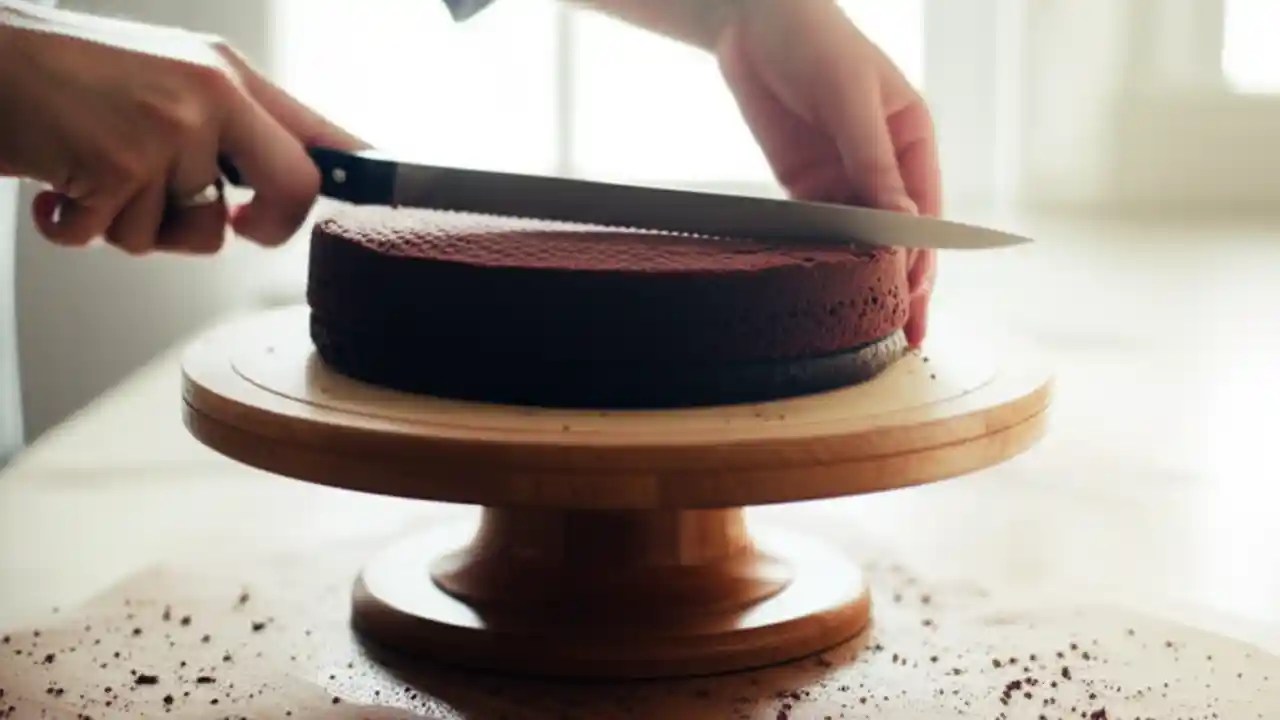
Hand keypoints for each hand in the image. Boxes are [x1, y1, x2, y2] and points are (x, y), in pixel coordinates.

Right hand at [0, 10, 364, 254]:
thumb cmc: (64, 75)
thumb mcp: (167, 75)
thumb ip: (227, 125)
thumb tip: (289, 185)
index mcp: (227, 76)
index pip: (321, 134)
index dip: (358, 177)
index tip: (366, 206)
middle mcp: (207, 97)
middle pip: (295, 190)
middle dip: (266, 228)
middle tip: (234, 224)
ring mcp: (165, 131)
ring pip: (191, 235)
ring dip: (136, 227)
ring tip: (95, 177)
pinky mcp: (115, 166)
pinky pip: (120, 241)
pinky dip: (75, 228)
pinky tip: (56, 186)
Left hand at [716, 0, 938, 345]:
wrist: (752, 21)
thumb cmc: (815, 43)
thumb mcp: (850, 99)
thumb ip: (872, 162)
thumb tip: (899, 225)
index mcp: (912, 139)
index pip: (924, 210)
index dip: (923, 256)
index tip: (916, 295)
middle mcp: (884, 164)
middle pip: (899, 236)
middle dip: (905, 284)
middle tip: (905, 336)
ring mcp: (843, 177)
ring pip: (861, 240)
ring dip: (866, 280)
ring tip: (871, 328)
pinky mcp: (804, 185)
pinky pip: (819, 229)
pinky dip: (825, 259)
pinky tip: (831, 292)